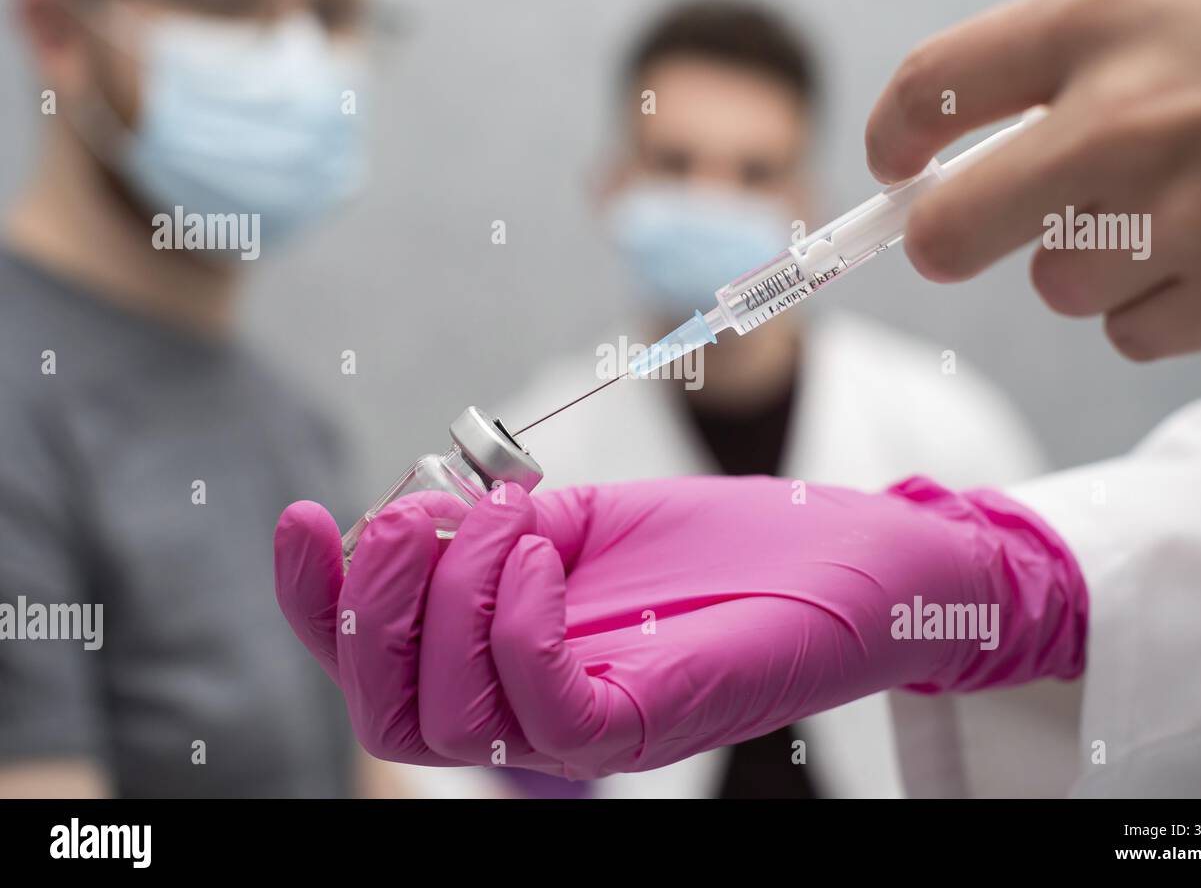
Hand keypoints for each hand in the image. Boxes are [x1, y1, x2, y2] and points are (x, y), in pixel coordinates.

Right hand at [275, 477, 1085, 777]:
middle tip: (430, 510)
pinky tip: (546, 551)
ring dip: (449, 592)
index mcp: (508, 662)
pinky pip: (540, 708)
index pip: (374, 664)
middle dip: (377, 596)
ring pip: (445, 716)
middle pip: (385, 706)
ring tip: (516, 517)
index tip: (305, 514)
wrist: (861, 558)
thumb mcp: (587, 519)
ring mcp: (589, 726)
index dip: (314, 600)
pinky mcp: (645, 725)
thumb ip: (493, 530)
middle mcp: (533, 710)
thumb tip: (407, 514)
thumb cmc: (732, 540)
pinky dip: (515, 620)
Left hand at [865, 0, 1200, 359]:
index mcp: (1104, 17)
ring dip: (1098, 260)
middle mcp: (1122, 120)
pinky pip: (1132, 332)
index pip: (929, 88)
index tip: (893, 162)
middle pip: (950, 231)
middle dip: (947, 236)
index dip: (891, 136)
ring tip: (1190, 203)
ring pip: (1059, 286)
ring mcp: (1179, 218)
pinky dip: (1163, 304)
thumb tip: (962, 145)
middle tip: (962, 233)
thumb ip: (1066, 63)